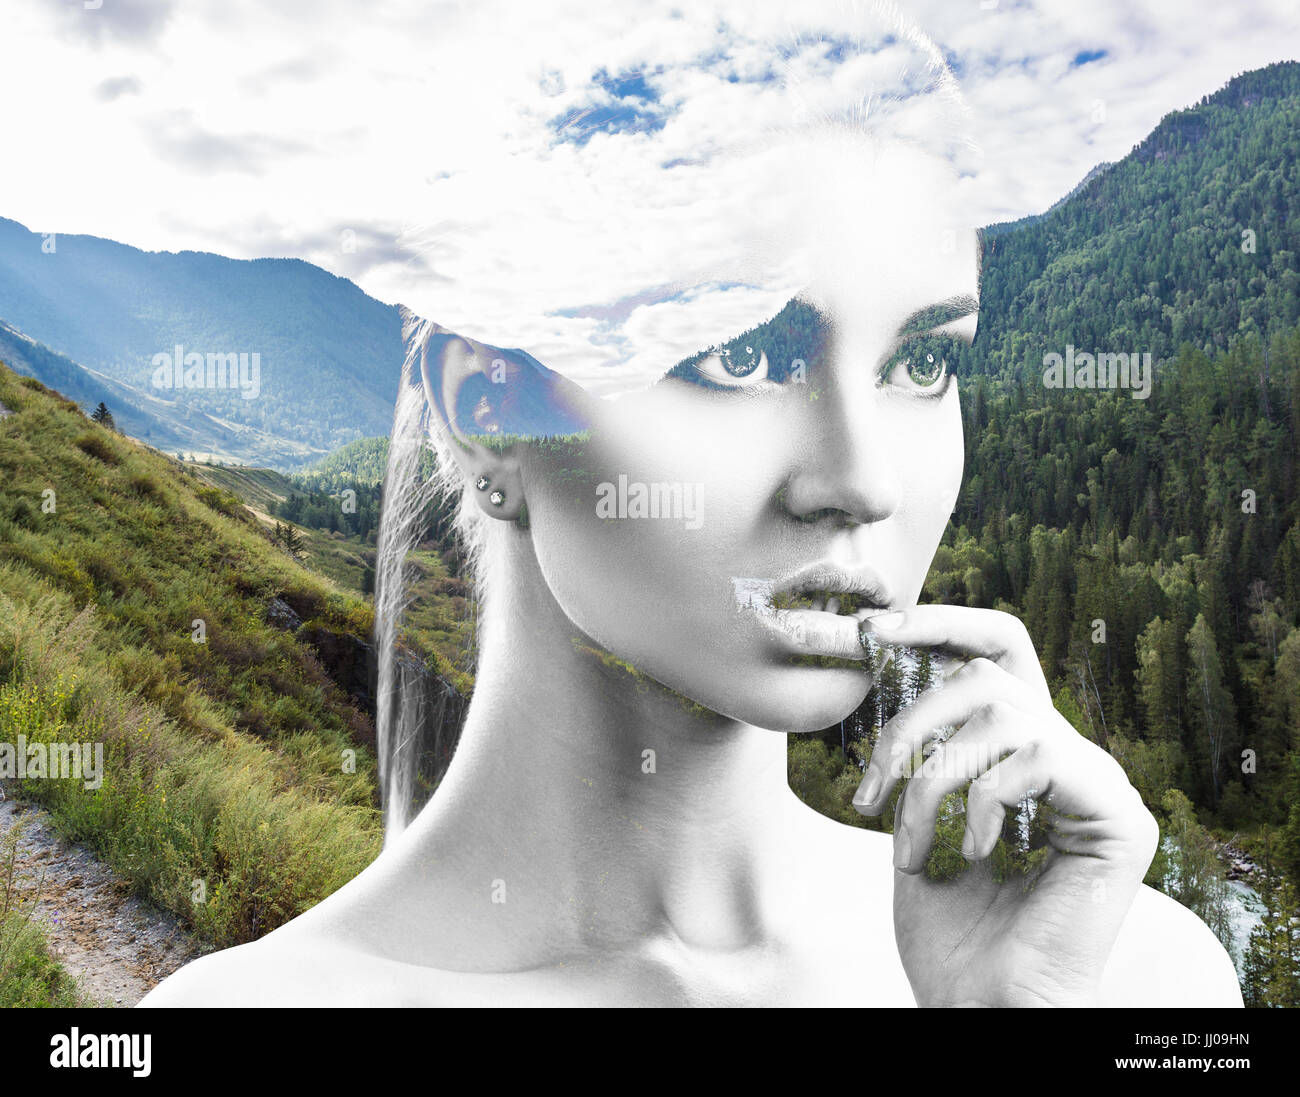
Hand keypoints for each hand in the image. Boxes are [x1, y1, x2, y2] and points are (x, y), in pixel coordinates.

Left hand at [853, 606, 1158, 1007]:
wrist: (979, 1008)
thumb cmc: (945, 930)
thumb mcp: (910, 820)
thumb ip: (916, 747)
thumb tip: (880, 660)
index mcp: (1020, 753)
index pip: (998, 651)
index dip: (943, 623)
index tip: (878, 627)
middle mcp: (1067, 759)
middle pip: (986, 675)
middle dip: (910, 723)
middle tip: (869, 792)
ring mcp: (1100, 786)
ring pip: (1003, 713)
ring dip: (933, 779)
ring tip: (908, 844)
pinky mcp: (1121, 819)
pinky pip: (1043, 755)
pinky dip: (985, 801)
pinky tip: (972, 857)